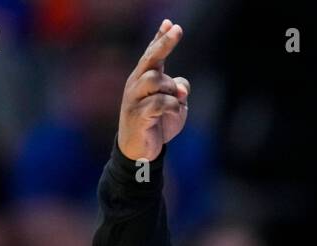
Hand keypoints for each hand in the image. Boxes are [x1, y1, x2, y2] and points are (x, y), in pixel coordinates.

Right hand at [117, 19, 190, 161]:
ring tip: (176, 101)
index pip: (152, 53)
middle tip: (177, 30)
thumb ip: (179, 90)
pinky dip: (172, 107)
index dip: (160, 37)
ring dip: (171, 88)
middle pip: (151, 58)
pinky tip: (173, 114)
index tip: (170, 23)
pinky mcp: (137, 115)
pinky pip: (158, 102)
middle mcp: (136, 84)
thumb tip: (181, 86)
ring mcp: (134, 98)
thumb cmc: (158, 124)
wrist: (141, 152)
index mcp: (144, 78)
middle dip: (164, 43)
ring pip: (155, 79)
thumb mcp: (175, 106)